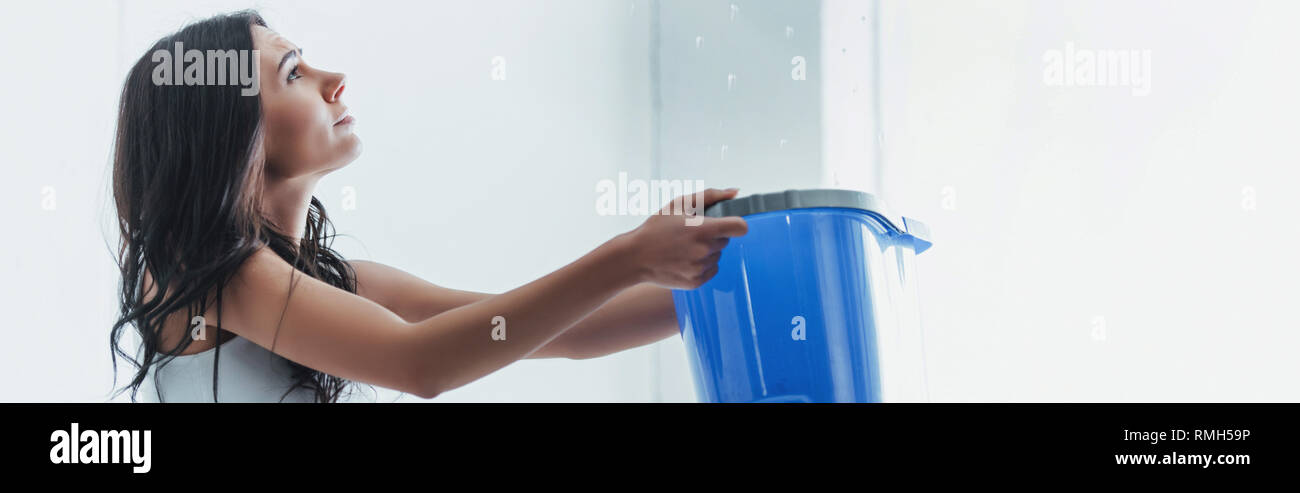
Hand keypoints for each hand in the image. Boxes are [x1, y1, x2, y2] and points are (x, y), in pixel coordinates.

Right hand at [621, 188, 748, 288]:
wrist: (635, 257)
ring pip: (717, 256)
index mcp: (703, 229)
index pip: (740, 227)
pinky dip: (702, 265)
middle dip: (714, 236)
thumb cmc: (656, 227)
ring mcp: (700, 268)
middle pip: (726, 241)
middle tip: (692, 234)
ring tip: (685, 247)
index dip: (735, 224)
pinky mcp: (696, 282)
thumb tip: (735, 192)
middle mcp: (704, 250)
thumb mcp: (679, 204)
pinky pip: (711, 270)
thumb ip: (710, 196)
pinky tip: (684, 259)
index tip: (726, 224)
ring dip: (707, 251)